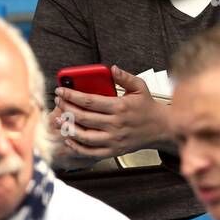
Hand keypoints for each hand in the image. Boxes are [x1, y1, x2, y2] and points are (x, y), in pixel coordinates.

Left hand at [50, 65, 170, 157]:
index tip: (61, 90)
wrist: (162, 128)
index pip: (89, 101)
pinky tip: (69, 139)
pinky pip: (91, 151)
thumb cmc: (148, 107)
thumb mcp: (140, 88)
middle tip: (58, 102)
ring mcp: (114, 139)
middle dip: (66, 108)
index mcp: (120, 107)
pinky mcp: (114, 150)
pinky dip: (77, 147)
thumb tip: (112, 68)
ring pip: (84, 136)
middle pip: (83, 117)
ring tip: (59, 119)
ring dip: (68, 128)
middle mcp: (116, 124)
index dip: (71, 95)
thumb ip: (125, 77)